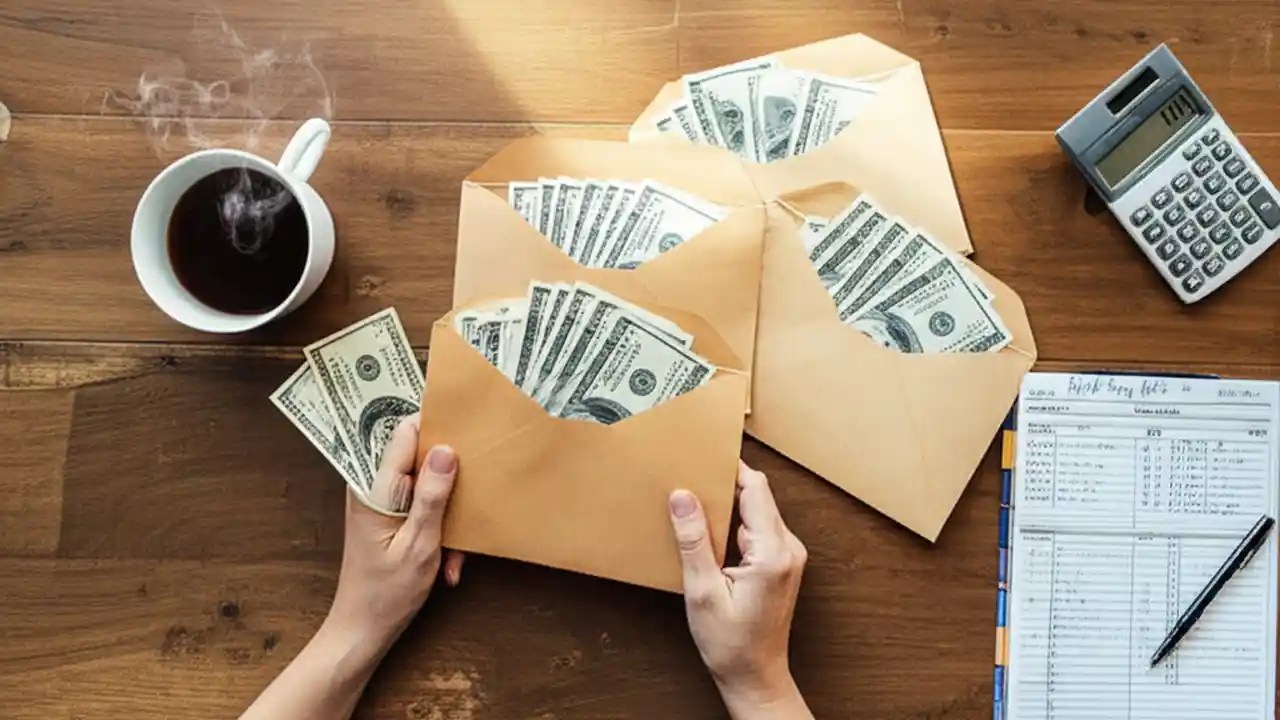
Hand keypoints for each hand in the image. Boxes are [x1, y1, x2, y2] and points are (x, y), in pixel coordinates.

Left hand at [323, 415, 464, 657]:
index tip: (470, 430)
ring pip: (427, 486)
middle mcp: (374, 487)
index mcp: (375, 488)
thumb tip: (446, 450)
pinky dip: (440, 531)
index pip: (405, 433)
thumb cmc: (387, 594)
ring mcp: (382, 502)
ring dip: (449, 515)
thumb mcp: (420, 544)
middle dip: (450, 480)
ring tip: (454, 554)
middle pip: (420, 457)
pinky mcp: (390, 516)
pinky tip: (447, 563)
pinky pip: (423, 508)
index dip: (437, 426)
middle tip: (470, 503)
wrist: (362, 631)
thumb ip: (432, 495)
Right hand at [668, 462, 811, 719]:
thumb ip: (693, 540)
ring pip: (757, 512)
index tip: (705, 454)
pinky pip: (759, 529)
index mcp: (773, 553)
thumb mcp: (702, 592)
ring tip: (695, 506)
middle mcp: (789, 549)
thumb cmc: (730, 644)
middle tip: (691, 478)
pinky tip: (710, 534)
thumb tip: (682, 496)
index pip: (755, 490)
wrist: (755, 677)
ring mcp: (789, 556)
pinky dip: (735, 524)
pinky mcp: (782, 564)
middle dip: (725, 485)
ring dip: (728, 506)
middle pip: (758, 497)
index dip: (731, 468)